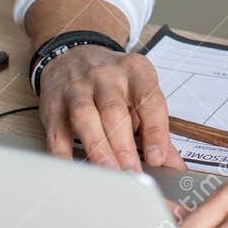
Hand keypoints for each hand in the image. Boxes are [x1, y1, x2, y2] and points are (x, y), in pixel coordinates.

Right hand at [37, 46, 184, 172]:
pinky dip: (64, 153)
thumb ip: (155, 127)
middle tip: (132, 173)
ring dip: (97, 147)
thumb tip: (174, 164)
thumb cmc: (113, 80)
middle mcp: (106, 75)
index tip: (157, 158)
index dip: (155, 131)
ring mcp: (77, 87)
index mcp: (135, 71)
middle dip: (124, 146)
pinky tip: (74, 168)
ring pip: (85, 116)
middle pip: (115, 111)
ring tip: (108, 172)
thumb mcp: (139, 91)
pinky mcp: (54, 103)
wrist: (73, 53)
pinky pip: (57, 130)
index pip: (149, 100)